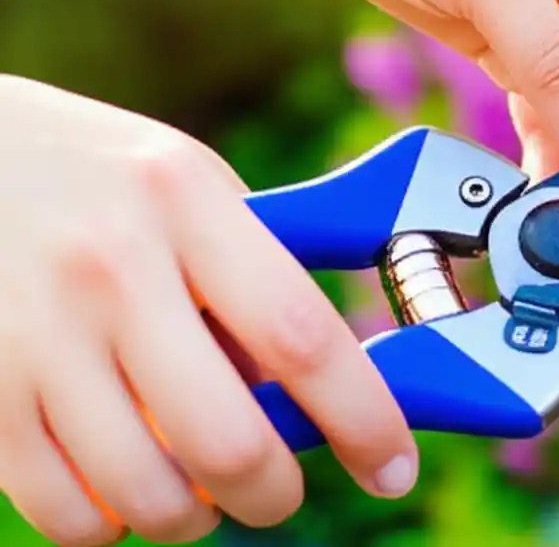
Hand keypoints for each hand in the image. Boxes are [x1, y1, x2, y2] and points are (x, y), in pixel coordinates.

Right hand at [0, 76, 416, 545]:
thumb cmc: (100, 178)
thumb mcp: (191, 190)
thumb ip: (252, 278)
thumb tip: (307, 395)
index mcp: (186, 203)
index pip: (302, 336)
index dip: (363, 419)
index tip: (392, 466)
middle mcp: (111, 268)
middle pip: (227, 439)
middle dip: (274, 494)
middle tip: (279, 492)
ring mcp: (34, 332)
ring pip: (146, 491)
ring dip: (194, 515)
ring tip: (200, 487)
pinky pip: (62, 508)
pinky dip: (109, 523)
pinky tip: (123, 483)